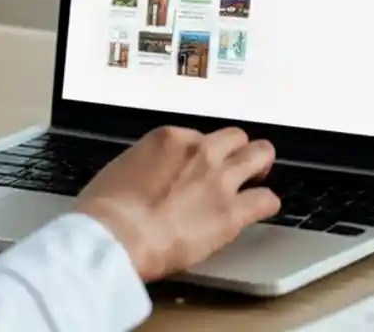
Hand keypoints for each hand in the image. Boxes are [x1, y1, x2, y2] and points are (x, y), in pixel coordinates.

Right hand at [76, 126, 279, 280]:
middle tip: (237, 164)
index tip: (198, 165)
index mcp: (171, 139)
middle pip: (236, 138)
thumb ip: (148, 166)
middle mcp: (201, 152)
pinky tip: (261, 208)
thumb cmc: (106, 209)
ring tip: (258, 177)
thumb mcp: (121, 169)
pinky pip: (266, 200)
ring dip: (260, 166)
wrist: (115, 236)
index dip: (201, 153)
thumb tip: (153, 176)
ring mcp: (219, 181)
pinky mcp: (231, 213)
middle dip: (238, 150)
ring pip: (259, 156)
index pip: (200, 137)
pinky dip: (266, 203)